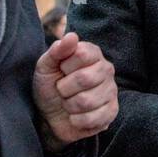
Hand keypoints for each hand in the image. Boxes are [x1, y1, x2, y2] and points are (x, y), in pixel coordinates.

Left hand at [33, 32, 117, 152]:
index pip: (82, 54)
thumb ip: (57, 50)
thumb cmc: (49, 86)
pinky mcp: (111, 112)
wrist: (49, 115)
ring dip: (69, 105)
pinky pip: (92, 118)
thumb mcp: (46, 66)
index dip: (65, 66)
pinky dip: (77, 120)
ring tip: (69, 103)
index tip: (61, 71)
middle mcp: (106, 69)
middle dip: (64, 88)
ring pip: (86, 101)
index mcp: (93, 53)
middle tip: (62, 90)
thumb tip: (72, 36)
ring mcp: (111, 91)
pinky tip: (76, 116)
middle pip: (85, 79)